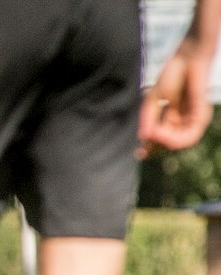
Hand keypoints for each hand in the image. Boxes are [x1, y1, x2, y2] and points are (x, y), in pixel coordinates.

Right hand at [138, 40, 214, 157]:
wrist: (187, 57)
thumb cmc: (171, 75)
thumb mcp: (153, 100)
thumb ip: (148, 120)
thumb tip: (143, 139)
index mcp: (172, 118)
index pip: (163, 140)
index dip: (150, 149)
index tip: (138, 153)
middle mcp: (184, 120)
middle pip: (170, 144)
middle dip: (155, 148)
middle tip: (143, 148)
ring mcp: (193, 118)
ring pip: (180, 143)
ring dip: (164, 143)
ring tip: (152, 136)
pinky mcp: (201, 114)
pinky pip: (190, 136)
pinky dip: (173, 138)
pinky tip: (159, 132)